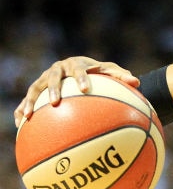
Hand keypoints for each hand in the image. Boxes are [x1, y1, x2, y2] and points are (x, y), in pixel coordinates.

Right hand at [14, 56, 137, 126]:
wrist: (80, 69)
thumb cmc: (98, 72)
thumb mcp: (110, 72)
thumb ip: (121, 76)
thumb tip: (137, 82)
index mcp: (75, 64)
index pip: (78, 69)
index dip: (81, 78)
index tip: (85, 89)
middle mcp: (57, 69)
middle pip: (53, 77)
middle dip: (53, 89)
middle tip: (55, 102)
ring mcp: (44, 79)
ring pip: (34, 88)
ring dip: (30, 101)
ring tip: (28, 115)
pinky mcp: (36, 90)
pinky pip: (26, 100)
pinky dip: (21, 109)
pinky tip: (19, 124)